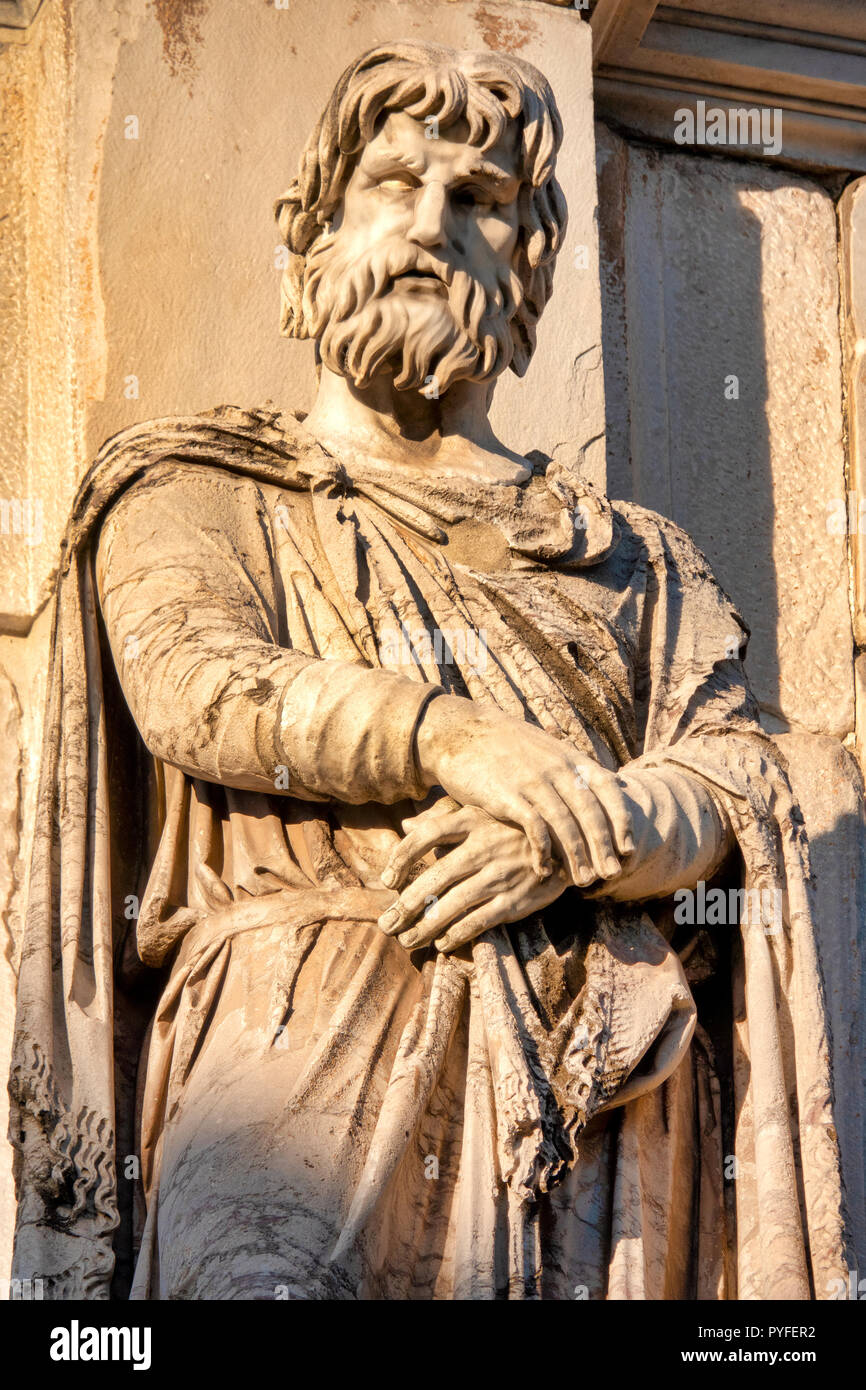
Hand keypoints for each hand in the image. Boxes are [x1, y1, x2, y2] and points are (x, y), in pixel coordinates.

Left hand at [377, 803, 570, 952]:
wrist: (566, 848)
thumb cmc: (513, 830)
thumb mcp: (482, 815)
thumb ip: (443, 821)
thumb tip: (405, 825)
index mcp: (472, 821)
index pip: (426, 835)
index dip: (401, 857)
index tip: (385, 880)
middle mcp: (484, 846)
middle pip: (436, 877)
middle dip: (406, 904)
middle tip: (387, 924)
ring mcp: (500, 875)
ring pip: (453, 904)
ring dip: (425, 926)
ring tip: (407, 939)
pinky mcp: (515, 900)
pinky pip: (478, 921)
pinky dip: (456, 934)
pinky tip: (441, 943)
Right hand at [414, 695, 632, 882]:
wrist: (459, 732)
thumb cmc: (505, 747)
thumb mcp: (546, 749)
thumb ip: (574, 768)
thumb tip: (609, 784)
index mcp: (569, 758)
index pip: (608, 789)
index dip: (622, 819)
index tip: (629, 848)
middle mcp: (556, 768)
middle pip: (590, 812)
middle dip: (605, 846)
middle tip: (613, 875)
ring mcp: (532, 780)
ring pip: (565, 823)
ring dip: (578, 855)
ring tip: (585, 881)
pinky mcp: (506, 794)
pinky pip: (533, 826)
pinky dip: (542, 850)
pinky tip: (544, 870)